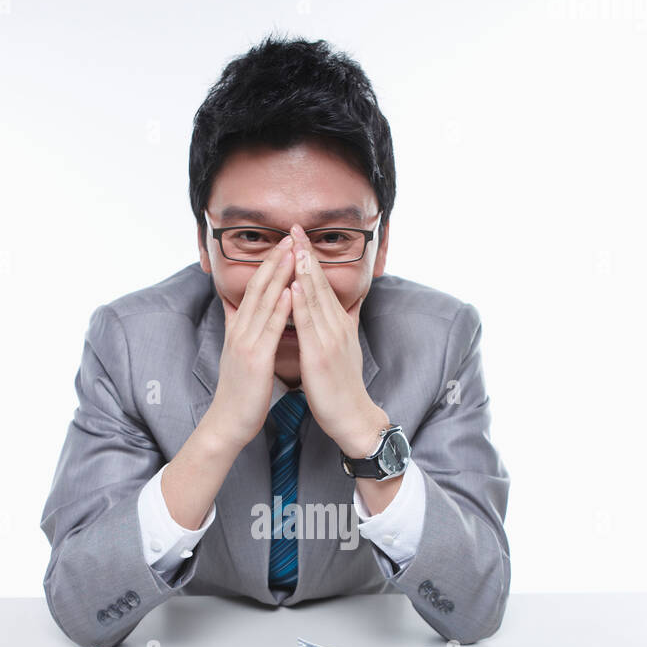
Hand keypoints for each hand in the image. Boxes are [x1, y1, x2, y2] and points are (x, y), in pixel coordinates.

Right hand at [205, 237, 294, 448]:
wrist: (228, 422)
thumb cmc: (241, 392)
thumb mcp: (240, 355)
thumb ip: (242, 332)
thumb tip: (241, 312)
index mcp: (238, 329)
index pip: (253, 288)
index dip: (268, 265)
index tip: (283, 246)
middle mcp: (239, 330)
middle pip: (257, 287)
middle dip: (274, 261)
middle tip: (290, 237)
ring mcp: (245, 343)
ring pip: (263, 302)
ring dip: (279, 275)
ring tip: (293, 253)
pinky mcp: (255, 359)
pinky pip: (269, 329)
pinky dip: (280, 308)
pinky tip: (291, 291)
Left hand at [289, 225, 387, 456]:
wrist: (353, 417)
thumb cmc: (341, 388)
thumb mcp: (340, 351)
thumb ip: (335, 328)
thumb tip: (334, 312)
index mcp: (338, 325)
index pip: (322, 285)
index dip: (310, 260)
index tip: (298, 237)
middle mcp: (336, 327)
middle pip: (319, 284)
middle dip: (306, 255)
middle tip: (295, 228)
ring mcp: (330, 340)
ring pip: (315, 299)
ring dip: (304, 271)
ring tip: (294, 246)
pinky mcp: (320, 356)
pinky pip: (309, 325)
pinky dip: (301, 303)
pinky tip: (294, 286)